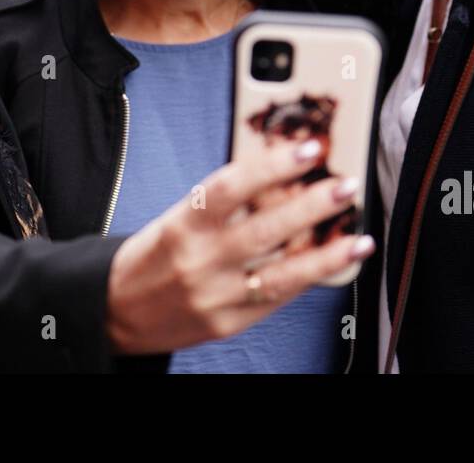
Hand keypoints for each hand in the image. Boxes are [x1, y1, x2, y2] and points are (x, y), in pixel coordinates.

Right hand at [104, 138, 373, 354]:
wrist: (115, 313)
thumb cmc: (154, 256)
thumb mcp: (179, 217)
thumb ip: (225, 201)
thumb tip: (280, 174)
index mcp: (184, 224)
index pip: (231, 188)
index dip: (272, 166)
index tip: (308, 150)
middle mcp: (201, 260)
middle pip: (263, 231)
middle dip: (310, 207)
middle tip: (345, 186)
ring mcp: (218, 295)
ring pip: (280, 273)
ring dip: (326, 253)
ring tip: (358, 235)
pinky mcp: (231, 323)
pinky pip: (279, 299)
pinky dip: (312, 279)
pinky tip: (339, 263)